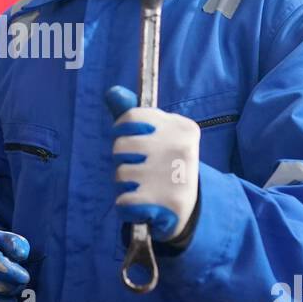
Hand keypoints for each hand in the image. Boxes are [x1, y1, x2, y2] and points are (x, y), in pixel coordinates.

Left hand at [105, 85, 199, 242]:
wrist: (189, 209)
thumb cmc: (164, 164)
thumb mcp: (155, 135)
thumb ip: (131, 115)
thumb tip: (113, 92)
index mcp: (181, 127)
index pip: (131, 117)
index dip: (121, 131)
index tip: (131, 141)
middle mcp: (182, 148)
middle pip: (121, 146)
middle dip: (122, 160)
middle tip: (140, 168)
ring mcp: (177, 176)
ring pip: (120, 175)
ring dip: (123, 185)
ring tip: (142, 188)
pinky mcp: (169, 204)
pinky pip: (123, 201)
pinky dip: (126, 207)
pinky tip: (142, 206)